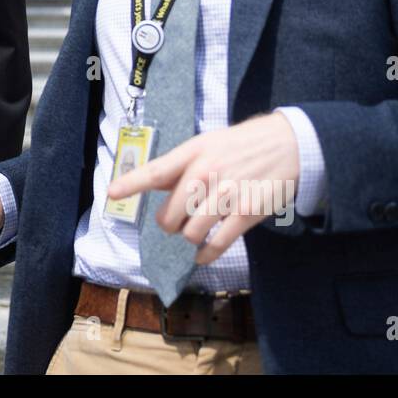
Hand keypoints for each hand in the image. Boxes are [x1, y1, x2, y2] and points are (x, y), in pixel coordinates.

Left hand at [106, 112, 299, 264]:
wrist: (287, 144)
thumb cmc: (241, 145)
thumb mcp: (207, 143)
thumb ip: (180, 165)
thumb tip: (153, 184)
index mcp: (192, 154)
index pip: (155, 171)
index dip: (130, 183)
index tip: (111, 193)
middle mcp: (206, 174)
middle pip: (169, 217)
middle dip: (169, 224)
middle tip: (178, 220)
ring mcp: (226, 196)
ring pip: (190, 234)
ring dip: (189, 238)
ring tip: (196, 229)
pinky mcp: (245, 214)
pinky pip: (216, 245)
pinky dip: (205, 254)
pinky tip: (204, 253)